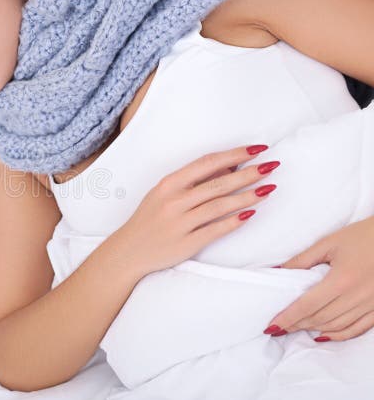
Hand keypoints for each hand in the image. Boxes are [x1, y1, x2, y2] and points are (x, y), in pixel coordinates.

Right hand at [110, 144, 278, 276]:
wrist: (128, 251)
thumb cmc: (149, 219)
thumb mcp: (164, 194)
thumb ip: (194, 181)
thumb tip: (229, 167)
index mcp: (168, 184)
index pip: (207, 163)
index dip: (235, 154)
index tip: (257, 148)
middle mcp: (174, 201)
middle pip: (218, 183)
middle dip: (249, 173)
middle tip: (272, 166)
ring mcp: (180, 223)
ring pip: (220, 205)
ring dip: (247, 196)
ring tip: (268, 188)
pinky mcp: (186, 243)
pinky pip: (216, 229)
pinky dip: (234, 221)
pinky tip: (251, 214)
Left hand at [264, 216, 373, 341]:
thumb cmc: (362, 236)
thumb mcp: (329, 242)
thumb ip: (303, 259)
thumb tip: (279, 271)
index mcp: (341, 280)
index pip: (307, 305)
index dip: (288, 318)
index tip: (273, 326)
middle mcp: (357, 296)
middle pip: (321, 318)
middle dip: (297, 324)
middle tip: (280, 327)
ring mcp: (371, 304)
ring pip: (338, 325)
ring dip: (315, 329)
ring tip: (297, 328)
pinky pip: (359, 328)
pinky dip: (340, 335)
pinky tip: (325, 335)